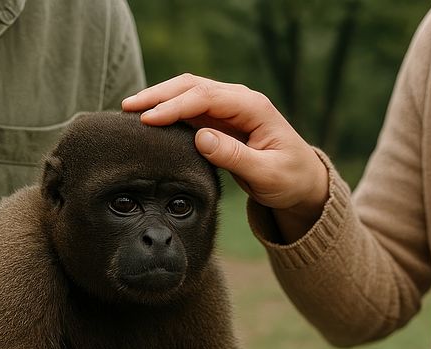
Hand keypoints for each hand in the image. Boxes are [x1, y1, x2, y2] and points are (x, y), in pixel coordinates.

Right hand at [122, 74, 328, 241]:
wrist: (302, 181)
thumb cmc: (289, 179)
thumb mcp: (266, 175)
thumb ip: (235, 157)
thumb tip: (201, 137)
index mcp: (253, 107)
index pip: (206, 97)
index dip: (174, 106)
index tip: (148, 119)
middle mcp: (239, 100)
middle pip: (192, 86)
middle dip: (159, 94)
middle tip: (128, 107)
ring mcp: (229, 107)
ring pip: (188, 92)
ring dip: (160, 98)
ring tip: (130, 109)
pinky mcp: (221, 120)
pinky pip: (190, 108)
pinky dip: (167, 110)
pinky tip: (148, 119)